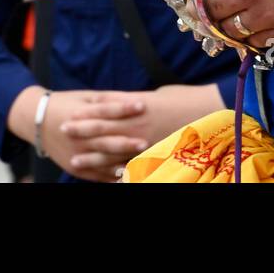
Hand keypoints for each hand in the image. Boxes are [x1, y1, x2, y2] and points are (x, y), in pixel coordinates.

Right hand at [39, 90, 146, 181]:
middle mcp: (77, 138)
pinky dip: (112, 177)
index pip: (105, 111)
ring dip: (121, 162)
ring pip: (102, 161)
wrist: (38, 122)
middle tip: (145, 141)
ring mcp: (76, 155)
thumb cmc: (67, 105)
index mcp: (80, 117)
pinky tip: (127, 177)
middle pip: (104, 140)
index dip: (123, 108)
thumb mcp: (85, 98)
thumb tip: (131, 99)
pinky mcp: (75, 168)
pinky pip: (96, 175)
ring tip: (139, 163)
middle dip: (125, 142)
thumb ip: (106, 101)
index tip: (142, 105)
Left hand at [57, 85, 224, 178]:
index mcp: (137, 104)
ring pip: (111, 152)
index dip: (87, 110)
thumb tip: (129, 103)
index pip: (105, 106)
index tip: (71, 111)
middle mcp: (136, 123)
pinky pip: (129, 167)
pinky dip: (114, 174)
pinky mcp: (152, 155)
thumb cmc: (186, 98)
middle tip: (63, 130)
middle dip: (82, 130)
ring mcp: (143, 142)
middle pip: (102, 128)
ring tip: (74, 161)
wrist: (210, 112)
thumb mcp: (160, 94)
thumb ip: (140, 101)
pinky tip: (102, 179)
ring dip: (91, 157)